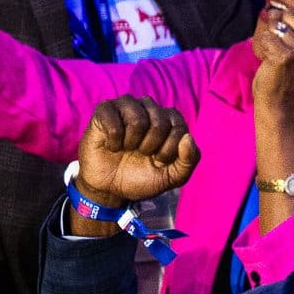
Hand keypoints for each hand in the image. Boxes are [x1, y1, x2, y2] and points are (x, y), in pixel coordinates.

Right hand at [75, 97, 200, 209]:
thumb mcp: (172, 177)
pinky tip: (112, 146)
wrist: (111, 188)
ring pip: (138, 120)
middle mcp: (148, 107)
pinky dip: (114, 142)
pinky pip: (114, 123)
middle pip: (160, 123)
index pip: (179, 126)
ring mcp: (126, 105)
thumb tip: (188, 137)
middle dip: (151, 147)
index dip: (169, 150)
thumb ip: (189, 160)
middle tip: (141, 154)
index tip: (159, 160)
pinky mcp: (104, 110)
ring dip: (132, 143)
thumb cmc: (142, 178)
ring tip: (127, 148)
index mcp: (168, 119)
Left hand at [251, 3, 293, 106]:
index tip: (293, 42)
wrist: (281, 101)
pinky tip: (272, 61)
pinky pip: (267, 36)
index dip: (292, 22)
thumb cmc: (289, 73)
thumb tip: (274, 8)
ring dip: (272, 40)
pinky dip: (265, 47)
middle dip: (280, 28)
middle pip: (291, 14)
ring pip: (277, 25)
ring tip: (278, 57)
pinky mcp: (285, 55)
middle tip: (283, 50)